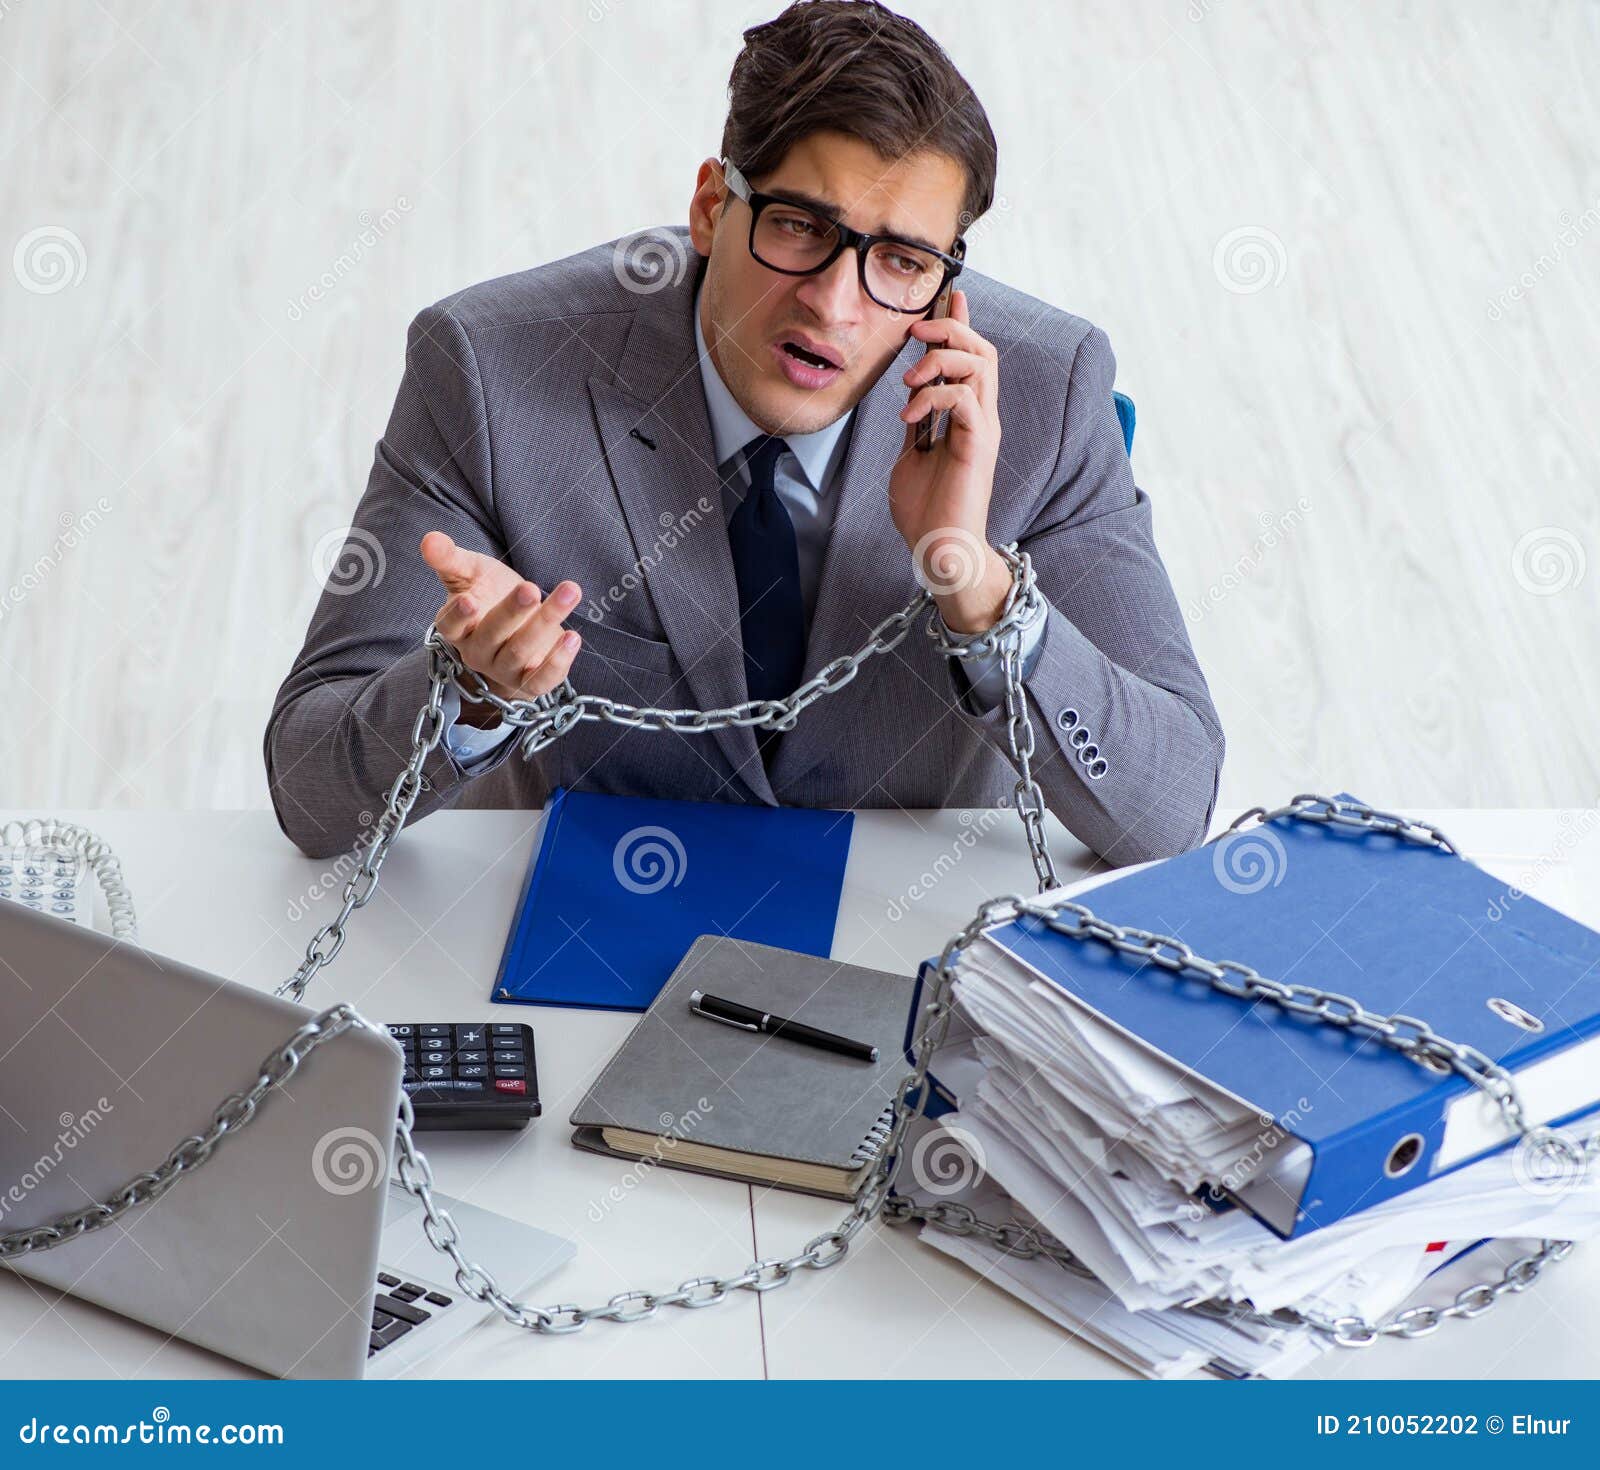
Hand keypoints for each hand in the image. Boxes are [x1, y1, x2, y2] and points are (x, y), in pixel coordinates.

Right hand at [420, 532, 582, 723]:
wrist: (520, 626)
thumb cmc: (490, 594)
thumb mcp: (471, 572)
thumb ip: (450, 558)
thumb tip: (429, 539)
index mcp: (458, 628)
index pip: (450, 626)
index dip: (458, 615)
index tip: (470, 599)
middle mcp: (478, 653)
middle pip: (491, 635)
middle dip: (511, 612)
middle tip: (529, 589)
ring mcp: (504, 670)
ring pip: (520, 652)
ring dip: (544, 623)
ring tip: (568, 594)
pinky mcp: (531, 682)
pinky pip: (542, 680)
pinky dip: (558, 661)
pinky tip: (573, 637)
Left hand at [888, 289, 1010, 633]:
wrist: (938, 549)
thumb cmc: (926, 511)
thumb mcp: (912, 457)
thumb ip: (918, 426)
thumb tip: (911, 401)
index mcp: (968, 417)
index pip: (972, 358)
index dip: (961, 325)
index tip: (948, 299)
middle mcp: (982, 417)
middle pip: (982, 350)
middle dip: (949, 331)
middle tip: (915, 337)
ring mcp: (983, 429)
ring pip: (979, 364)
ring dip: (940, 361)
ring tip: (909, 385)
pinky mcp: (978, 444)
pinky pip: (965, 398)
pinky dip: (933, 396)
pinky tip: (909, 417)